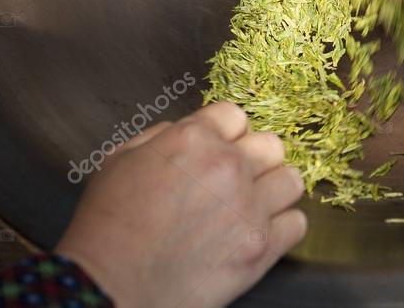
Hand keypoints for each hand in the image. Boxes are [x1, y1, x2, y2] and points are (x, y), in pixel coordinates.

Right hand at [56, 102, 306, 307]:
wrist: (110, 288)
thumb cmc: (106, 227)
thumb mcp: (118, 161)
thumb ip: (160, 137)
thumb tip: (186, 131)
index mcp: (192, 139)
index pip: (235, 116)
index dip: (226, 134)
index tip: (221, 150)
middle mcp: (227, 166)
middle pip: (271, 145)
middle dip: (255, 160)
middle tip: (237, 180)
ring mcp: (249, 207)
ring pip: (291, 181)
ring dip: (273, 191)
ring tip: (253, 207)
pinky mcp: (261, 247)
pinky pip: (298, 223)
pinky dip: (283, 228)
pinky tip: (260, 233)